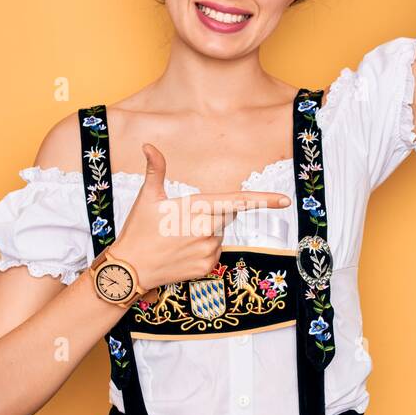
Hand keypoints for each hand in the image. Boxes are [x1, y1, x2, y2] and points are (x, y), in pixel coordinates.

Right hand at [111, 143, 290, 291]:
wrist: (130, 268)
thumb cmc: (137, 230)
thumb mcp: (147, 197)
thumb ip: (155, 170)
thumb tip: (148, 146)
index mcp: (196, 208)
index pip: (236, 201)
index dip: (264, 200)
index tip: (285, 200)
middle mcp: (206, 230)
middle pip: (227, 214)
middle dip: (213, 213)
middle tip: (184, 219)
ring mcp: (208, 250)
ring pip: (220, 233)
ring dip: (208, 232)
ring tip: (179, 237)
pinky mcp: (206, 267)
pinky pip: (215, 252)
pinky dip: (204, 249)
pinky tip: (183, 251)